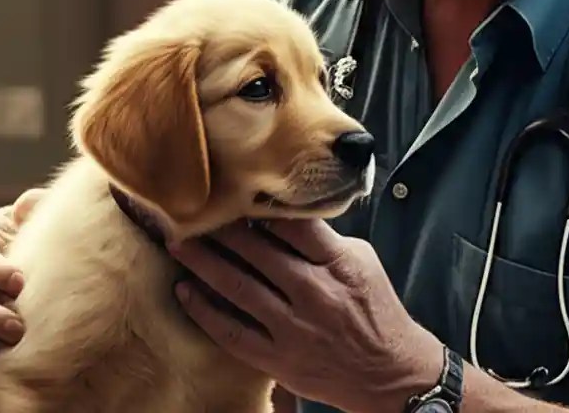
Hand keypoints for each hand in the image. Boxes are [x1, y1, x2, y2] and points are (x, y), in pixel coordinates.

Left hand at [167, 219, 440, 412]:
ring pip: (236, 287)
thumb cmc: (375, 310)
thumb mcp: (361, 261)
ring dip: (202, 263)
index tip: (233, 195)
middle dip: (219, 230)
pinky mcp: (278, 359)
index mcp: (338, 264)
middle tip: (191, 214)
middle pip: (256, 251)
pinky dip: (204, 311)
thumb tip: (279, 217)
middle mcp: (314, 293)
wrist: (390, 373)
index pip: (292, 224)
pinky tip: (184, 291)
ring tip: (178, 245)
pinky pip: (231, 332)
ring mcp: (293, 328)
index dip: (258, 208)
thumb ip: (322, 240)